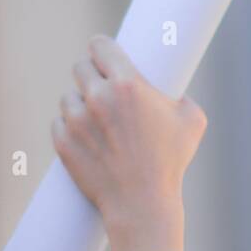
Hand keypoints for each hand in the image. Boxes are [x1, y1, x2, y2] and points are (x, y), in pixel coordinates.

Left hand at [52, 35, 206, 250]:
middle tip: (100, 89)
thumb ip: (182, 97)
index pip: (99, 46)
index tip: (102, 55)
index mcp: (128, 85)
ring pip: (68, 97)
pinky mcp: (63, 143)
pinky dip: (68, 128)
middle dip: (90, 76)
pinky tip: (84, 137)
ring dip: (79, 103)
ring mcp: (77, 121)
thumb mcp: (192, 122)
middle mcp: (98, 98)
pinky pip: (58, 123)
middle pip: (80, 68)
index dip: (100, 49)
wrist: (142, 205)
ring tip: (95, 119)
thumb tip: (175, 92)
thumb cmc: (170, 163)